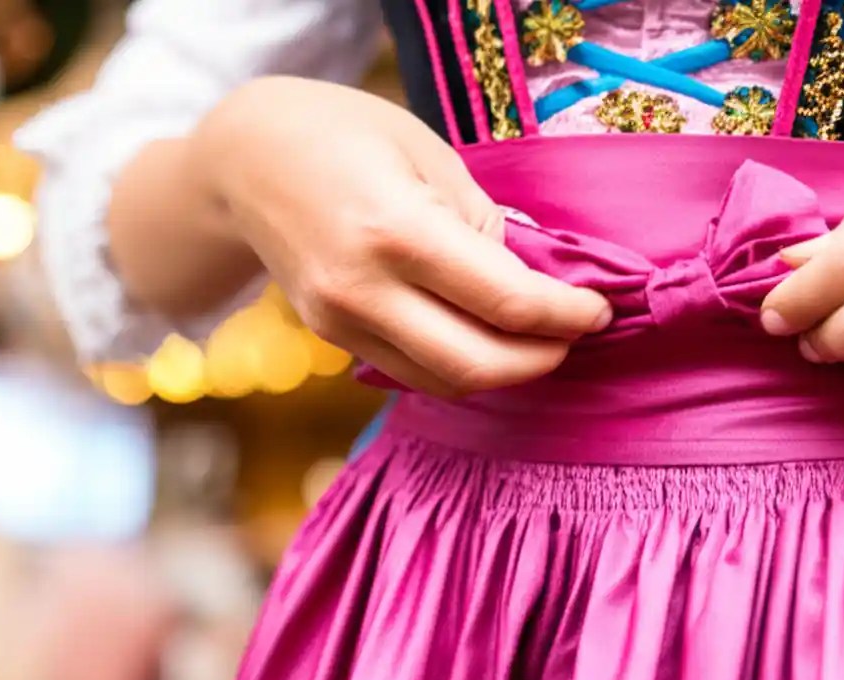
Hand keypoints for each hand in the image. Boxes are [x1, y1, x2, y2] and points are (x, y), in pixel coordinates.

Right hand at [195, 77, 610, 396]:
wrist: (244, 158)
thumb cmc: (345, 134)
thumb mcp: (429, 155)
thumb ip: (481, 226)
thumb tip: (522, 284)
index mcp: (397, 230)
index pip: (506, 302)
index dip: (567, 316)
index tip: (599, 311)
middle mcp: (363, 289)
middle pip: (477, 365)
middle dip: (542, 360)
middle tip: (574, 338)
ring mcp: (339, 322)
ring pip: (443, 382)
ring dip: (502, 372)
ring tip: (536, 341)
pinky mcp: (329, 338)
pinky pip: (409, 371)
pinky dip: (456, 367)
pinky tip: (482, 339)